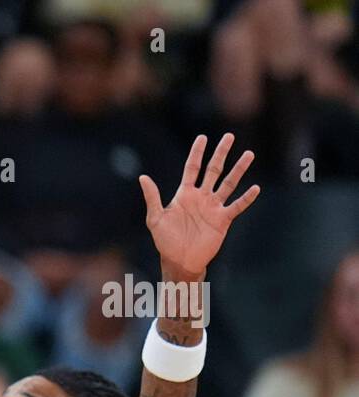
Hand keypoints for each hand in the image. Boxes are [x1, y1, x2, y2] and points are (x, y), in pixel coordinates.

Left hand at [139, 133, 258, 279]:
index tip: (202, 137)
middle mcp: (201, 197)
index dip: (197, 153)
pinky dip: (246, 198)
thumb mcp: (155, 218)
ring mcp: (213, 207)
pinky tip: (255, 188)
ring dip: (239, 169)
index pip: (192, 168)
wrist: (179, 260)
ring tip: (249, 154)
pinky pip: (237, 206)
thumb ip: (152, 197)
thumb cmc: (165, 240)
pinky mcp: (223, 219)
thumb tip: (143, 177)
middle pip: (214, 170)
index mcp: (185, 194)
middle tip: (229, 136)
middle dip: (221, 153)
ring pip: (229, 183)